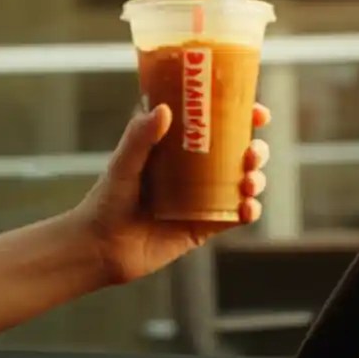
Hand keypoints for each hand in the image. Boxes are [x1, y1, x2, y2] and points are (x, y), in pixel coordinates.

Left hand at [72, 103, 270, 285]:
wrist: (101, 248)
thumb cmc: (106, 200)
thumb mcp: (123, 164)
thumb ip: (140, 137)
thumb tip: (164, 109)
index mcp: (177, 146)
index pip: (215, 123)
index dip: (241, 115)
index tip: (257, 113)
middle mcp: (193, 170)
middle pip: (236, 152)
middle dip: (255, 149)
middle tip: (253, 152)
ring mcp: (201, 198)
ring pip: (241, 182)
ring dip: (255, 178)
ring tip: (249, 181)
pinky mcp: (203, 226)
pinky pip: (234, 216)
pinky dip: (248, 211)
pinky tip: (246, 208)